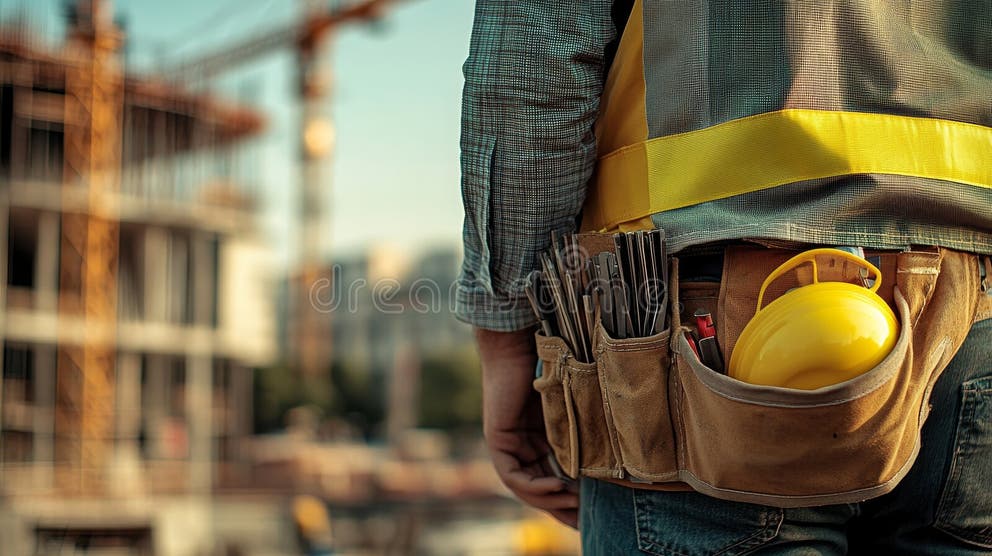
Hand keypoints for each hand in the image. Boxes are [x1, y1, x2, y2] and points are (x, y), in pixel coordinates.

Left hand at [475, 327, 579, 527]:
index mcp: (541, 439)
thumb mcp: (577, 406)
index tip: (592, 514)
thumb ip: (588, 430)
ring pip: (525, 486)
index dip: (571, 499)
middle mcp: (522, 445)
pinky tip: (556, 487)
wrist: (524, 341)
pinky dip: (533, 486)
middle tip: (584, 524)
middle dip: (561, 508)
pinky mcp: (498, 438)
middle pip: (539, 488)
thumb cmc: (554, 364)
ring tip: (573, 506)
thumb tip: (624, 453)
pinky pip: (512, 474)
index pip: (554, 478)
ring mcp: (508, 443)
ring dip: (549, 501)